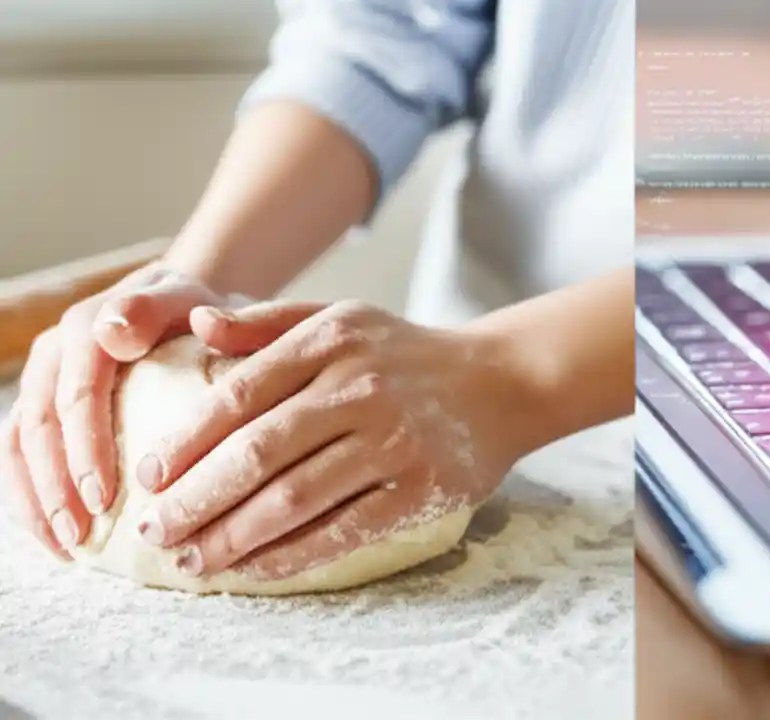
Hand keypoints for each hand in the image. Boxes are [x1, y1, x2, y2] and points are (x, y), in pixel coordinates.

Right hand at [0, 263, 241, 555]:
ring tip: (67, 546)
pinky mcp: (41, 404)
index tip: (105, 498)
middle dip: (56, 485)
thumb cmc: (196, 310)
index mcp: (90, 326)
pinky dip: (31, 498)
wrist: (180, 300)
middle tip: (83, 534)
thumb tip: (117, 333)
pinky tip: (57, 540)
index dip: (85, 448)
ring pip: (19, 444)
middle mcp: (55, 352)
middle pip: (39, 426)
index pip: (78, 394)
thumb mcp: (190, 300)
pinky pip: (18, 455)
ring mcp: (43, 379)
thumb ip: (157, 310)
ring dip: (37, 499)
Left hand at [132, 300, 545, 580]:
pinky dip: (290, 556)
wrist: (502, 382)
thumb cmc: (406, 355)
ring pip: (293, 499)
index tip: (149, 474)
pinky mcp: (421, 487)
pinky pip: (342, 530)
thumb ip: (268, 324)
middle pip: (257, 453)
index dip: (186, 440)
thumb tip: (198, 325)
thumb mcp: (341, 317)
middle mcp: (361, 387)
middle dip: (196, 500)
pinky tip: (254, 570)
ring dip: (232, 537)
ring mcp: (394, 440)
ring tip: (191, 560)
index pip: (239, 395)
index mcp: (332, 341)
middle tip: (156, 530)